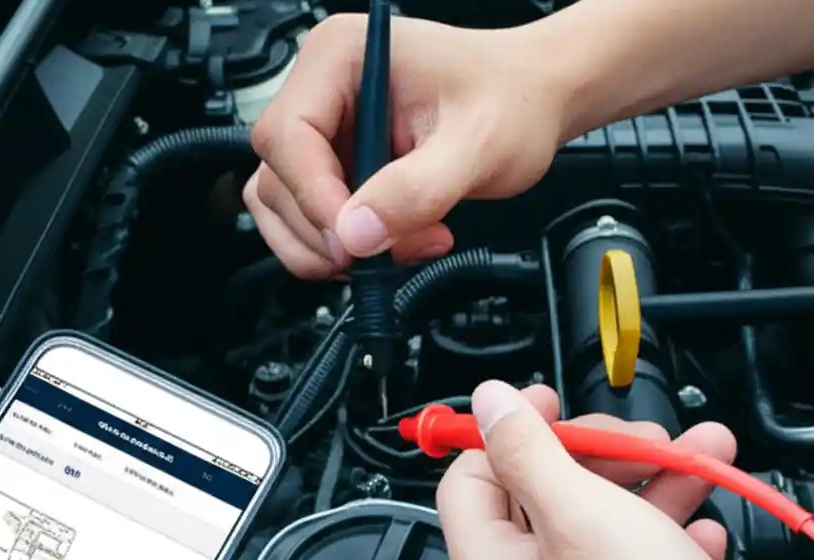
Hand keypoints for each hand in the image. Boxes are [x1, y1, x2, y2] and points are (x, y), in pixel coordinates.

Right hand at [244, 14, 570, 277]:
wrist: (536, 100)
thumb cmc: (513, 97)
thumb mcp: (477, 145)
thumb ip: (416, 190)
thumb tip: (358, 233)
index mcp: (341, 57)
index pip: (288, 137)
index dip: (313, 198)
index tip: (353, 241)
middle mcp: (321, 88)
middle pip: (277, 178)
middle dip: (330, 230)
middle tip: (390, 249)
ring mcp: (326, 128)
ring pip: (284, 206)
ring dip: (334, 247)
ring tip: (402, 245)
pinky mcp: (336, 163)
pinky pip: (312, 218)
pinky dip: (346, 246)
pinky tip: (396, 240)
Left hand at [436, 381, 807, 559]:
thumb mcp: (584, 513)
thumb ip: (530, 450)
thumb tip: (490, 403)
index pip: (470, 478)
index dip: (507, 431)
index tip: (547, 402)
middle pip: (543, 489)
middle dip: (600, 451)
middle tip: (641, 438)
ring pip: (605, 515)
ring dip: (654, 477)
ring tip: (699, 455)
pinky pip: (644, 552)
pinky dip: (675, 529)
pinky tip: (701, 526)